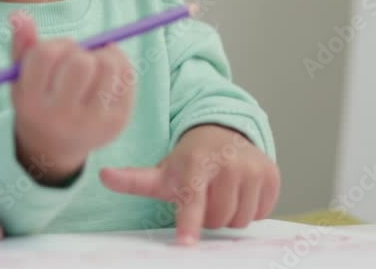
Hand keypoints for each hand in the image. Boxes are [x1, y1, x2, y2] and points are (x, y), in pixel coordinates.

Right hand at [9, 12, 134, 184]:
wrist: (54, 146)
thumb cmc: (36, 100)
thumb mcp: (21, 78)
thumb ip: (22, 46)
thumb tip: (20, 16)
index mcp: (32, 103)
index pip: (45, 55)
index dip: (54, 44)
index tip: (56, 53)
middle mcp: (62, 117)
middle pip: (81, 63)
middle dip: (79, 51)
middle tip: (76, 58)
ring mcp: (93, 122)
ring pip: (109, 66)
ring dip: (102, 54)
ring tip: (93, 62)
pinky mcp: (117, 122)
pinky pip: (127, 76)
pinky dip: (118, 63)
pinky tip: (106, 70)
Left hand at [100, 124, 280, 244]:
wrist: (221, 134)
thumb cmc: (188, 160)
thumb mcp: (161, 170)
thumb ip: (133, 179)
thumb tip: (103, 176)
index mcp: (195, 163)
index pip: (192, 200)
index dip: (189, 223)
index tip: (186, 242)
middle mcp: (227, 163)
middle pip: (218, 219)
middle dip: (209, 216)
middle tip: (203, 198)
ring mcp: (253, 167)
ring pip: (240, 220)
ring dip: (229, 215)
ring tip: (219, 194)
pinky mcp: (272, 174)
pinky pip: (261, 213)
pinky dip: (248, 209)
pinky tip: (238, 191)